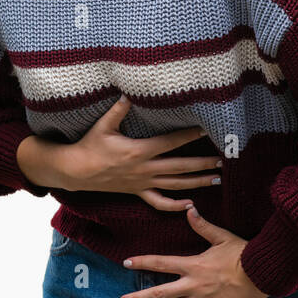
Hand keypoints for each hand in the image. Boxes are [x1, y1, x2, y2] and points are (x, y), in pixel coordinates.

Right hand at [62, 95, 223, 211]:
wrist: (75, 171)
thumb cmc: (89, 145)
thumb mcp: (103, 125)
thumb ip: (119, 109)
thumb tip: (129, 92)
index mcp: (139, 151)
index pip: (170, 142)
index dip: (189, 135)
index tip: (206, 130)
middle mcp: (144, 169)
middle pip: (179, 167)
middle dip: (202, 164)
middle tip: (222, 161)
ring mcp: (142, 183)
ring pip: (175, 185)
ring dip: (196, 183)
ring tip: (216, 179)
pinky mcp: (137, 192)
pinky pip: (158, 203)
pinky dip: (175, 205)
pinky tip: (190, 205)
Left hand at [117, 205, 270, 297]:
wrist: (261, 274)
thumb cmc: (242, 253)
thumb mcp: (222, 237)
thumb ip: (202, 225)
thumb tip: (189, 209)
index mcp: (192, 265)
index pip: (161, 262)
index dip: (142, 262)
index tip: (126, 263)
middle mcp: (192, 285)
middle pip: (160, 292)